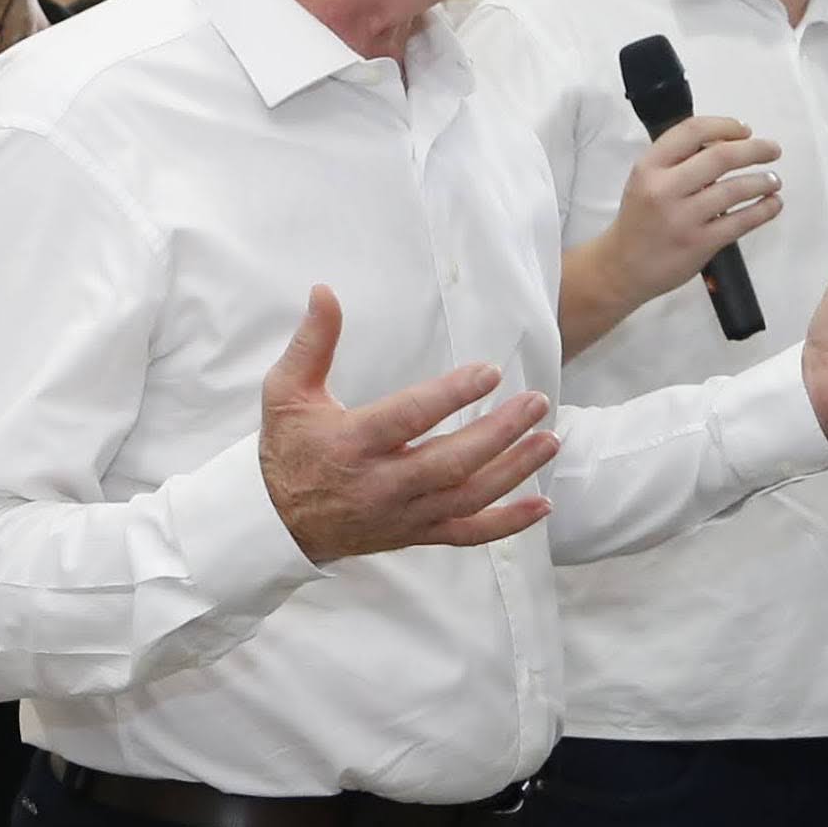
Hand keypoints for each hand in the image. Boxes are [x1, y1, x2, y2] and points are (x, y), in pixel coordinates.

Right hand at [259, 289, 558, 563]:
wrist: (278, 523)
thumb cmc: (287, 449)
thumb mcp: (285, 391)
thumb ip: (311, 343)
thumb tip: (324, 292)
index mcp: (352, 444)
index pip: (409, 418)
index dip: (452, 396)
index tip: (489, 372)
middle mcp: (381, 485)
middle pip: (450, 462)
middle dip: (499, 433)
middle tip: (536, 401)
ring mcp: (402, 515)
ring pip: (467, 497)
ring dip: (513, 470)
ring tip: (550, 438)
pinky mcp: (415, 534)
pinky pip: (467, 534)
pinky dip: (507, 523)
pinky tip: (542, 503)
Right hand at [594, 113, 784, 318]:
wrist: (621, 267)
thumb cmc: (640, 220)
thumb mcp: (647, 181)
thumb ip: (679, 162)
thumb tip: (729, 144)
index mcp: (649, 167)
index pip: (692, 131)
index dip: (726, 126)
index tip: (745, 130)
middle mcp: (664, 189)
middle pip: (721, 157)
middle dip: (755, 149)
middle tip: (773, 150)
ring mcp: (683, 218)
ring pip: (735, 189)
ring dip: (763, 181)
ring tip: (774, 180)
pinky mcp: (699, 244)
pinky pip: (741, 222)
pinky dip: (764, 210)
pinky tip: (772, 204)